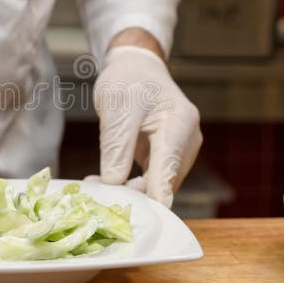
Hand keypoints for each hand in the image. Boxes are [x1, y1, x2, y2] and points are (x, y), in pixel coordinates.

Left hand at [87, 44, 201, 206]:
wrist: (136, 66)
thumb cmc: (128, 80)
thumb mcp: (116, 108)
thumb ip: (117, 146)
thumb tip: (113, 183)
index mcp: (178, 124)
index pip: (169, 166)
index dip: (159, 194)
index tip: (151, 216)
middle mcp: (186, 139)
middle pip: (165, 178)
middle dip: (136, 192)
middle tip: (100, 196)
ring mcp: (179, 147)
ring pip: (159, 181)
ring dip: (132, 188)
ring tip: (96, 184)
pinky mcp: (168, 153)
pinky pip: (153, 175)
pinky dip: (132, 181)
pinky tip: (107, 180)